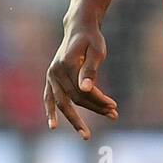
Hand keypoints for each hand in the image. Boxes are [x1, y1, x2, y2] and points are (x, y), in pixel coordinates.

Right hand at [44, 20, 117, 139]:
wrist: (78, 28)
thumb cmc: (92, 39)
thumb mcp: (97, 51)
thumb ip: (90, 69)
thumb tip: (86, 89)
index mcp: (67, 65)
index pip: (84, 91)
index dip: (99, 100)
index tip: (114, 106)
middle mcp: (55, 72)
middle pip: (75, 98)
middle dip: (94, 109)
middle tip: (113, 116)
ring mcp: (51, 76)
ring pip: (63, 103)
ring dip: (75, 119)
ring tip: (86, 134)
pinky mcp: (51, 78)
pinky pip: (48, 98)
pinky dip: (50, 112)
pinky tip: (53, 126)